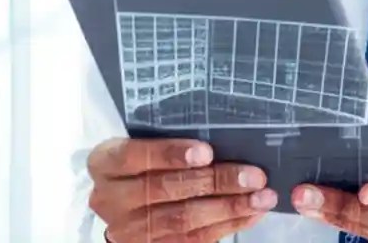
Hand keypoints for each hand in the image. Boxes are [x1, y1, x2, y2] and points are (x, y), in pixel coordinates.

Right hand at [87, 137, 277, 242]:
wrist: (130, 205)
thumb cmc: (148, 163)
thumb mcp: (148, 143)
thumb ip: (173, 138)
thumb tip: (229, 135)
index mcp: (105, 163)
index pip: (133, 155)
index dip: (170, 154)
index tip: (207, 152)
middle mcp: (109, 198)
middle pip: (164, 189)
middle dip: (215, 181)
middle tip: (253, 175)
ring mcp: (128, 229)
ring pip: (181, 219)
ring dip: (228, 207)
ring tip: (261, 196)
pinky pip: (192, 239)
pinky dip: (228, 224)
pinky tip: (251, 213)